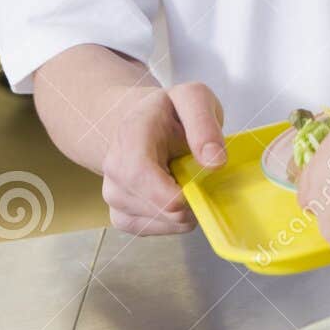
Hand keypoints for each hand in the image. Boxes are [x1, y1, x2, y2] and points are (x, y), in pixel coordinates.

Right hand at [101, 81, 224, 235]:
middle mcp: (114, 170)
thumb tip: (215, 162)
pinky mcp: (121, 216)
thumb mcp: (193, 99)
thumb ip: (204, 125)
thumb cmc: (169, 112)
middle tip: (194, 170)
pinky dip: (175, 218)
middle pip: (161, 207)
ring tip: (181, 176)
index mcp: (130, 137)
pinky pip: (158, 230)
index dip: (177, 190)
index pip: (143, 176)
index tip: (201, 176)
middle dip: (191, 196)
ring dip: (184, 206)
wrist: (140, 122)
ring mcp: (114, 196)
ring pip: (164, 222)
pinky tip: (174, 192)